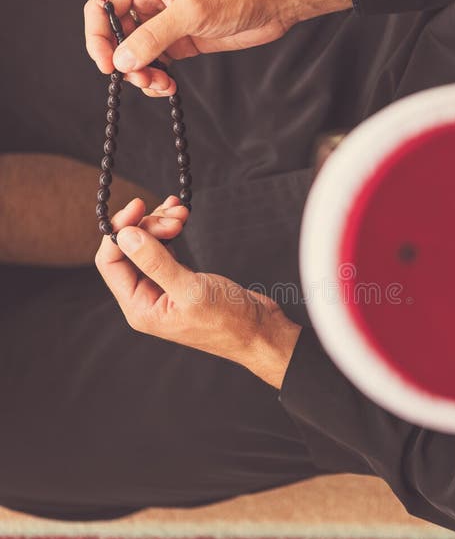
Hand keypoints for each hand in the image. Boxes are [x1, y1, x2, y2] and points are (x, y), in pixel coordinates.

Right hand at [84, 0, 351, 96]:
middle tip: (143, 81)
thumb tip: (122, 60)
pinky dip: (157, 78)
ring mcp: (165, 24)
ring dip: (143, 75)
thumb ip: (153, 37)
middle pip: (116, 37)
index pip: (101, 8)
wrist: (271, 4)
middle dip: (125, 63)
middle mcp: (150, 2)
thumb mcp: (190, 13)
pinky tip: (170, 87)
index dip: (97, 37)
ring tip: (162, 87)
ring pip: (136, 55)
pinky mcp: (181, 42)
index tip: (108, 66)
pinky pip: (156, 64)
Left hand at [95, 196, 301, 387]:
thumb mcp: (190, 289)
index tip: (139, 206)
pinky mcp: (180, 279)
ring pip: (148, 246)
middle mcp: (147, 298)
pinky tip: (180, 216)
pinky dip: (170, 230)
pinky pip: (165, 249)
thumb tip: (124, 235)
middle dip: (149, 226)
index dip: (120, 231)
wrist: (260, 331)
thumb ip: (155, 262)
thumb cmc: (229, 321)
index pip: (110, 263)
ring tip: (182, 214)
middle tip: (175, 217)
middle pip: (129, 251)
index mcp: (140, 308)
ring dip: (161, 224)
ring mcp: (163, 288)